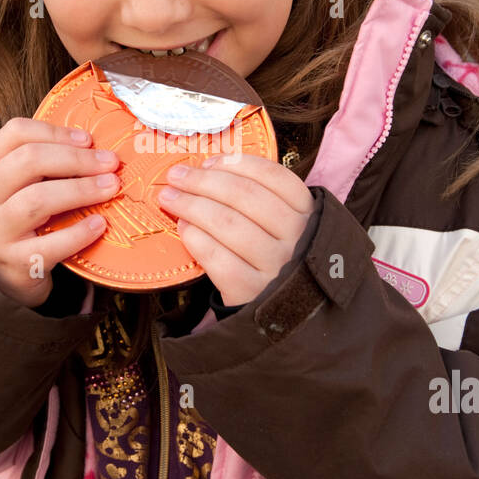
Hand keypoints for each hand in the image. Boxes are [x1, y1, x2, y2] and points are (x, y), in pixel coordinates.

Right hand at [0, 119, 119, 306]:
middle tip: (110, 163)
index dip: (54, 131)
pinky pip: (50, 245)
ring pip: (37, 200)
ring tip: (111, 188)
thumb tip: (98, 148)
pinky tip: (100, 224)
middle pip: (28, 161)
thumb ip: (48, 166)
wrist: (3, 275)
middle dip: (76, 159)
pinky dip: (78, 232)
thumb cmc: (22, 221)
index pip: (14, 134)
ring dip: (81, 190)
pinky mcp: (14, 263)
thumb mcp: (22, 187)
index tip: (88, 139)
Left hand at [157, 153, 314, 307]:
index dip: (235, 164)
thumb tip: (207, 167)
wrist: (286, 316)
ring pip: (228, 223)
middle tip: (176, 176)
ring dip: (191, 205)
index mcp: (309, 213)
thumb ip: (259, 196)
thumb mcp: (286, 225)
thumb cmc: (276, 258)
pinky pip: (218, 258)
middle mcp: (297, 238)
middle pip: (244, 195)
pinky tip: (184, 229)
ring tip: (170, 199)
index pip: (273, 176)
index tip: (208, 162)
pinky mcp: (252, 293)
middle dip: (202, 181)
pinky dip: (195, 238)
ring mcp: (277, 268)